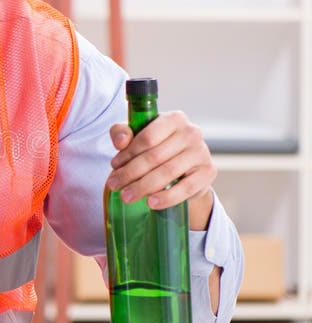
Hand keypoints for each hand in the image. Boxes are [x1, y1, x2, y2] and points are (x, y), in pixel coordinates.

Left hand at [106, 111, 215, 229]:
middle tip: (114, 185)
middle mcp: (191, 132)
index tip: (113, 166)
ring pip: (167, 173)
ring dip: (143, 187)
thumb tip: (120, 142)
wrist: (185, 166)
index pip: (147, 138)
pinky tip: (151, 203)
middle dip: (130, 173)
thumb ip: (121, 132)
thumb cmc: (155, 146)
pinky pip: (185, 188)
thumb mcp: (136, 135)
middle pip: (154, 156)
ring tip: (126, 197)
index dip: (127, 154)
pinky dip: (167, 197)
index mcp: (174, 119)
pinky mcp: (208, 172)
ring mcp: (202, 152)